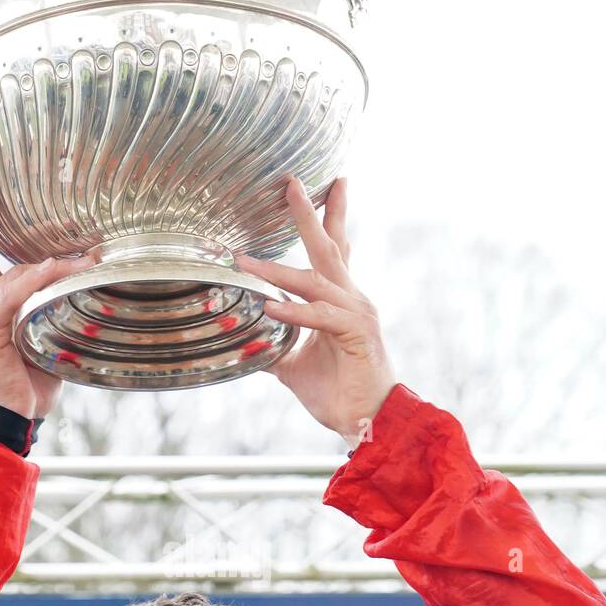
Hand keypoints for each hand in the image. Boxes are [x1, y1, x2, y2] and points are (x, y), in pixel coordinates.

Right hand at [0, 174, 97, 419]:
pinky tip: (52, 268)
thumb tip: (91, 290)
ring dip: (30, 248)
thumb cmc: (27, 383)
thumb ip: (57, 310)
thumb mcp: (44, 337)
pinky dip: (36, 279)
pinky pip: (14, 295)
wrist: (9, 419)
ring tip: (52, 234)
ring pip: (1, 266)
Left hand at [234, 177, 395, 446]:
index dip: (326, 217)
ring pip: (315, 280)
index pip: (334, 250)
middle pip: (328, 248)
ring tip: (244, 260)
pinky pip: (320, 316)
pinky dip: (294, 311)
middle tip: (291, 183)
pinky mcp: (357, 335)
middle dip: (309, 215)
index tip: (315, 185)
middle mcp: (350, 299)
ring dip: (277, 270)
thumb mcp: (292, 365)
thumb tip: (240, 339)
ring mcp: (356, 313)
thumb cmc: (337, 391)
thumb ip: (269, 346)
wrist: (365, 421)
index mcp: (338, 300)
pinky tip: (270, 307)